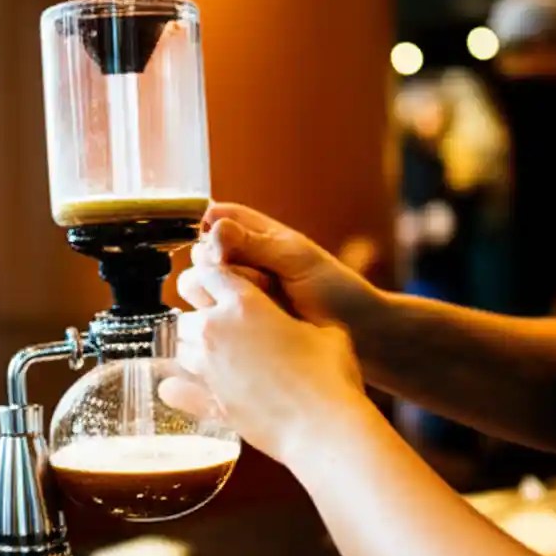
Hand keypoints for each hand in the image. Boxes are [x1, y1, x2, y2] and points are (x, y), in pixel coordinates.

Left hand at [163, 265, 375, 463]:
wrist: (322, 428)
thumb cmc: (330, 376)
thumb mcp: (326, 330)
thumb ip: (300, 315)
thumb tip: (297, 316)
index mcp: (244, 303)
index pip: (209, 272)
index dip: (216, 278)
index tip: (225, 288)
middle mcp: (216, 330)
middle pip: (186, 313)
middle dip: (201, 318)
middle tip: (225, 330)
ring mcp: (206, 367)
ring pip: (178, 347)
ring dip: (192, 350)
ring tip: (215, 358)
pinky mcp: (205, 400)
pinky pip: (172, 387)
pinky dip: (178, 386)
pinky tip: (192, 387)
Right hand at [182, 203, 381, 328]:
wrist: (359, 337)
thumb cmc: (335, 291)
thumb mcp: (297, 259)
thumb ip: (254, 243)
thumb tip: (214, 227)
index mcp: (256, 235)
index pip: (215, 219)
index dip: (209, 228)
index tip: (219, 244)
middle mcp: (239, 262)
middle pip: (199, 254)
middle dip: (219, 265)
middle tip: (258, 278)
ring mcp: (234, 295)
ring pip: (196, 285)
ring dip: (222, 292)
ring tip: (261, 303)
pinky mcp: (233, 325)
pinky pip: (205, 316)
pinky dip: (219, 316)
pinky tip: (247, 322)